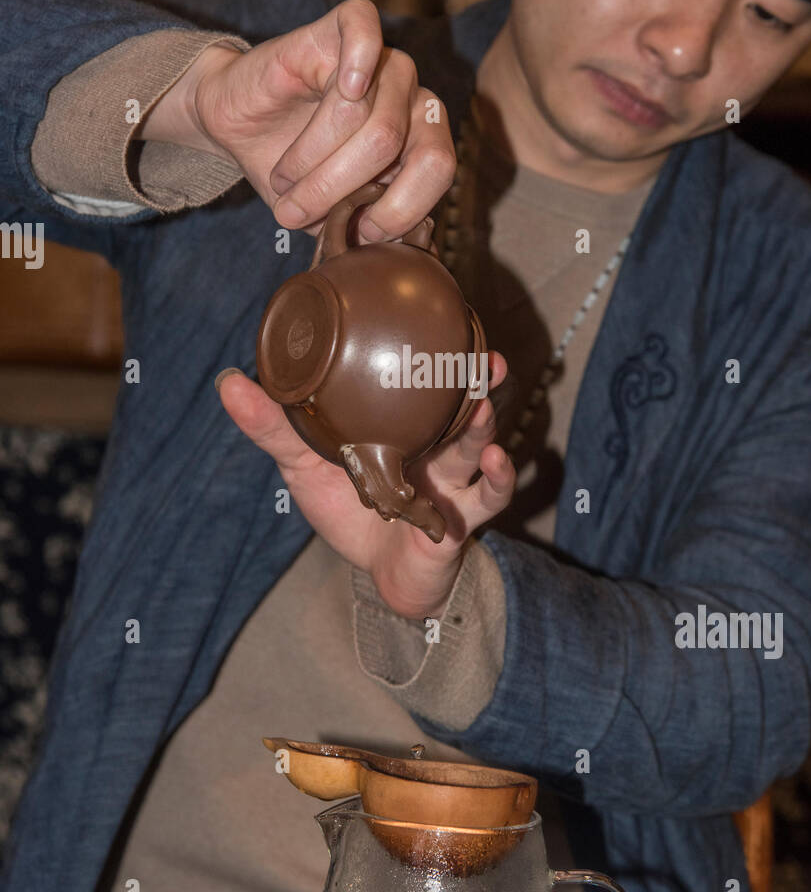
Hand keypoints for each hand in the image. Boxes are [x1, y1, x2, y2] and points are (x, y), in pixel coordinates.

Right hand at [139, 0, 456, 241]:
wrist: (238, 126)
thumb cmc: (291, 172)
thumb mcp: (330, 216)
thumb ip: (362, 229)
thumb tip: (382, 248)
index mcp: (421, 142)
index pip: (438, 169)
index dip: (401, 207)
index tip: (359, 233)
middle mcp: (410, 98)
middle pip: (392, 144)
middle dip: (338, 187)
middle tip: (296, 211)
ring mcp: (382, 60)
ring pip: (366, 113)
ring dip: (313, 158)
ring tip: (283, 178)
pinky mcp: (345, 26)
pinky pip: (366, 31)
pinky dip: (360, 60)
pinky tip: (345, 86)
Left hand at [215, 353, 515, 619]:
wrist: (382, 574)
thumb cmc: (349, 512)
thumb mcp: (304, 465)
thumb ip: (272, 427)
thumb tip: (229, 381)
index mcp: (400, 422)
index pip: (418, 378)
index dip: (430, 349)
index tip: (432, 317)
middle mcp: (434, 441)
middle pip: (460, 403)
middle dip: (475, 378)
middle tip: (484, 357)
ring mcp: (454, 475)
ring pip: (478, 442)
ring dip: (483, 423)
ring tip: (482, 402)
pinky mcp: (465, 513)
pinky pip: (494, 493)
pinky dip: (501, 476)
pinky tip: (497, 458)